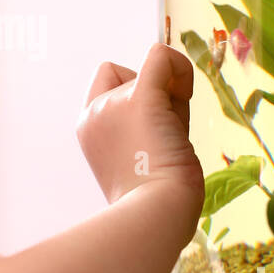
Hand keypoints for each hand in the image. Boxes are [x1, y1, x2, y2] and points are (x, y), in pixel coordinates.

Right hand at [76, 41, 203, 205]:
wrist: (155, 216)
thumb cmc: (156, 199)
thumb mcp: (142, 158)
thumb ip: (149, 126)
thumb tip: (174, 91)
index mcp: (89, 128)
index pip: (106, 85)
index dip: (131, 95)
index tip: (149, 130)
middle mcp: (94, 112)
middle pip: (129, 76)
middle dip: (153, 95)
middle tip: (164, 137)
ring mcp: (114, 105)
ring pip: (151, 72)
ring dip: (172, 97)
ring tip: (173, 137)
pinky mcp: (141, 101)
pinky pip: (160, 57)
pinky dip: (177, 66)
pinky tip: (184, 90)